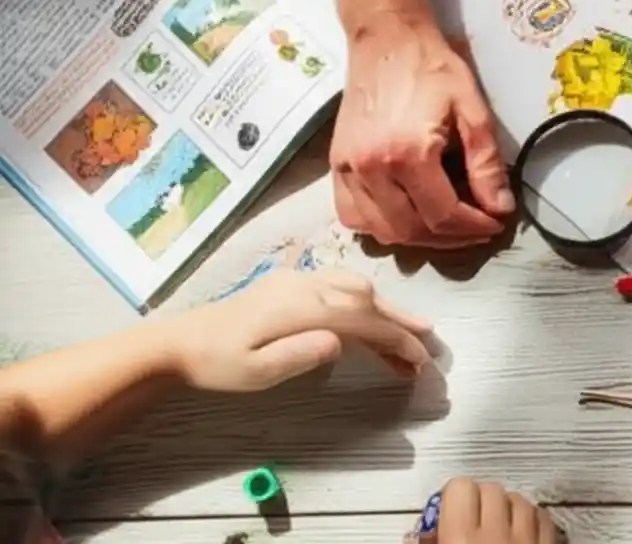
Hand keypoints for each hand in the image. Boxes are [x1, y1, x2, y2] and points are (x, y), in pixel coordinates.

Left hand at [166, 268, 430, 391]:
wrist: (181, 342)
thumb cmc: (218, 364)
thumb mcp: (254, 372)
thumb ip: (298, 356)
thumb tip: (340, 342)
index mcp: (300, 308)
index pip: (362, 320)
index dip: (395, 338)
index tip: (419, 359)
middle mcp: (306, 286)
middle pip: (366, 298)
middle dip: (400, 322)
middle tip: (429, 345)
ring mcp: (300, 280)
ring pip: (356, 287)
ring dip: (387, 309)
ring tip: (413, 330)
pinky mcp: (292, 283)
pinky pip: (342, 285)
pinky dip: (367, 300)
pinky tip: (374, 314)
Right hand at [331, 10, 513, 247]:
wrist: (386, 38)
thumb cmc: (431, 67)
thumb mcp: (472, 110)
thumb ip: (486, 164)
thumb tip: (500, 208)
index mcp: (407, 153)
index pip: (443, 215)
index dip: (474, 227)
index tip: (495, 222)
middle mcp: (370, 167)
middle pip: (412, 230)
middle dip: (451, 237)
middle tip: (477, 227)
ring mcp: (347, 169)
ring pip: (382, 231)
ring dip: (418, 237)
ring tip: (446, 224)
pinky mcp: (335, 165)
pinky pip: (352, 216)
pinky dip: (380, 227)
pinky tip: (405, 215)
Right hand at [437, 478, 561, 543]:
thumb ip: (433, 542)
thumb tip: (427, 532)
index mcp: (461, 540)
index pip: (460, 487)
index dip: (454, 497)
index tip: (451, 511)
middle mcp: (495, 536)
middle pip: (492, 489)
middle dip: (482, 500)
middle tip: (474, 521)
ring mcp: (528, 542)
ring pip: (521, 500)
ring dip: (510, 508)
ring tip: (500, 526)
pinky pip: (545, 519)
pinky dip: (534, 520)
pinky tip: (524, 534)